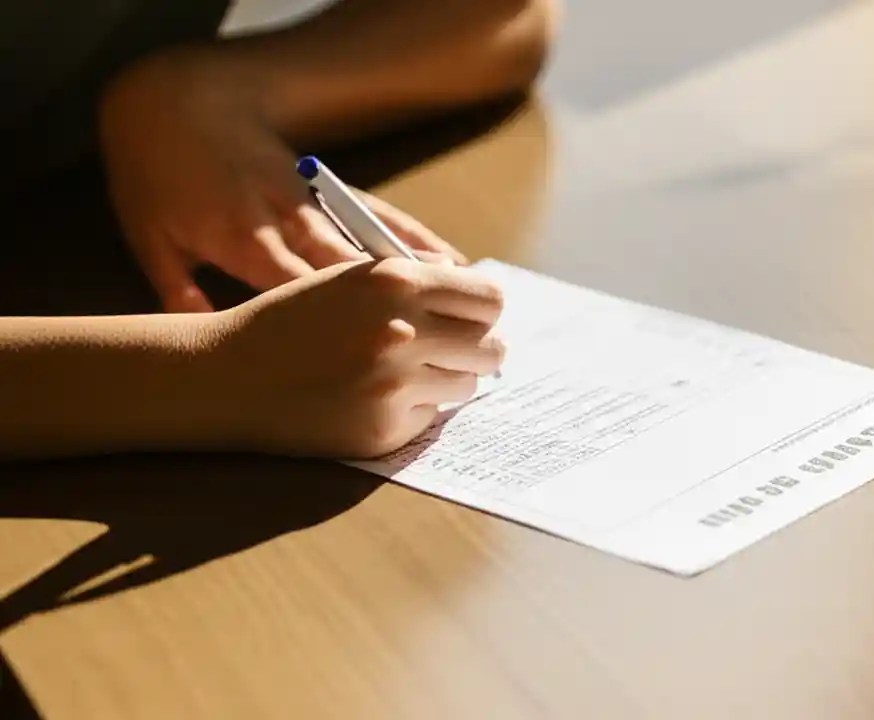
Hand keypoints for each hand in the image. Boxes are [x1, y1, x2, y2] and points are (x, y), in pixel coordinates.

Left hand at [99, 48, 464, 312]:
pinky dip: (421, 241)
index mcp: (243, 236)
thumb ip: (179, 294)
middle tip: (434, 345)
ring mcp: (319, 200)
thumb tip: (206, 342)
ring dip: (421, 277)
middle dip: (392, 308)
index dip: (336, 323)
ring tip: (465, 311)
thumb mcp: (150, 239)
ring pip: (377, 242)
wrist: (177, 104)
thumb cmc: (157, 177)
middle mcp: (290, 218)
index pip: (297, 288)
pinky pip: (386, 217)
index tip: (371, 358)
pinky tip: (456, 265)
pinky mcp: (335, 189)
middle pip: (350, 268)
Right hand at [205, 257, 503, 457]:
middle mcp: (403, 331)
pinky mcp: (383, 429)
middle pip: (491, 347)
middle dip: (473, 350)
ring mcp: (395, 384)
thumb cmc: (295, 320)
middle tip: (444, 352)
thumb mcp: (352, 278)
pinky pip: (428, 418)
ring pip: (464, 385)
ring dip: (441, 381)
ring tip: (394, 373)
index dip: (482, 310)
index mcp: (398, 282)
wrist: (228, 374)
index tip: (468, 318)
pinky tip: (365, 400)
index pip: (489, 299)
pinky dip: (408, 411)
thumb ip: (416, 280)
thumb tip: (479, 293)